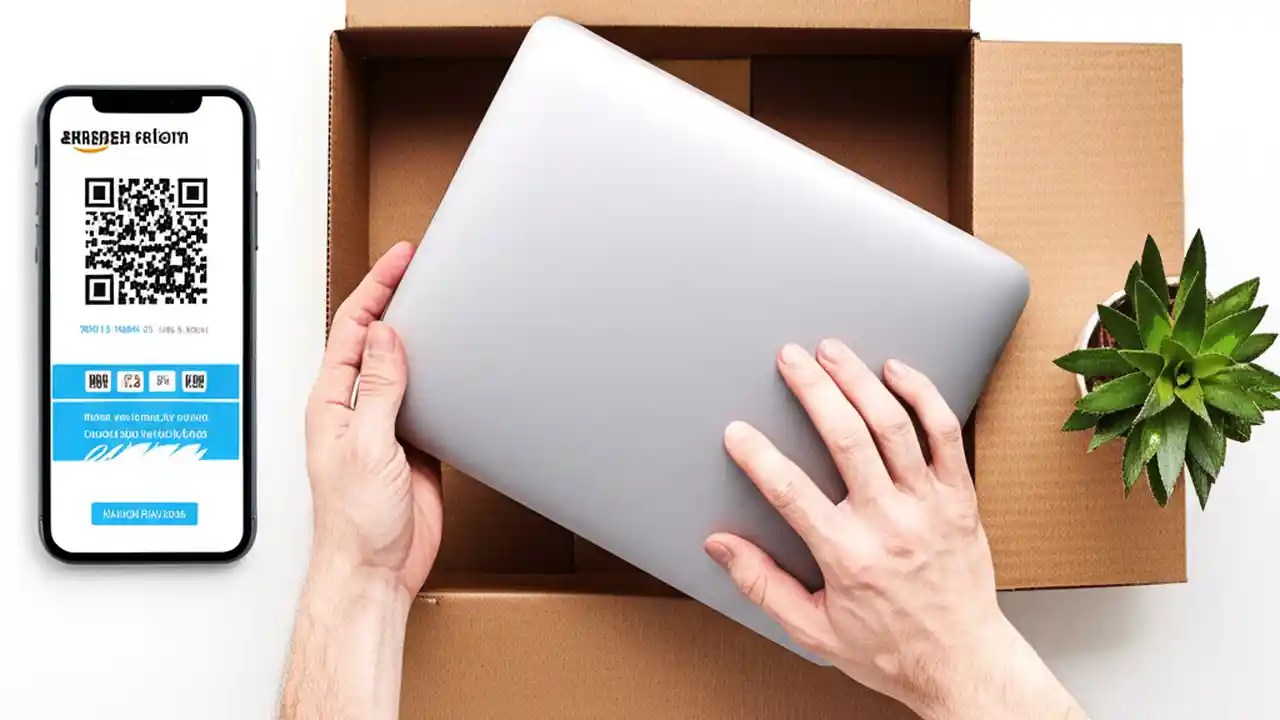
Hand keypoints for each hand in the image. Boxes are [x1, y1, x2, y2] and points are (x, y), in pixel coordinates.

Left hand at [304, 241, 442, 598]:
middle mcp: (355, 408)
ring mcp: (384, 425)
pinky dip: (440, 376)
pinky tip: (454, 365)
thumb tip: (385, 335)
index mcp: (332, 401)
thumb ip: (378, 388)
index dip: (376, 288)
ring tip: (439, 302)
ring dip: (418, 334)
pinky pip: (426, 399)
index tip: (401, 259)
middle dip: (394, 298)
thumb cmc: (354, 523)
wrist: (375, 570)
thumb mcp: (367, 445)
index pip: (352, 327)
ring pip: (402, 366)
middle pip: (374, 338)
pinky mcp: (412, 445)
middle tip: (419, 266)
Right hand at [705, 340, 1082, 719]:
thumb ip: (761, 584)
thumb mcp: (812, 629)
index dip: (758, 456)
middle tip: (789, 358)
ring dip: (860, 381)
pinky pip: (946, 433)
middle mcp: (890, 524)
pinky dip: (924, 395)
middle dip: (813, 389)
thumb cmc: (888, 648)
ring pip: (895, 426)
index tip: (736, 431)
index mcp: (848, 557)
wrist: (962, 663)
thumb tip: (719, 544)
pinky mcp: (960, 497)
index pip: (792, 492)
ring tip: (834, 351)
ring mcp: (930, 506)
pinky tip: (897, 371)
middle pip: (848, 438)